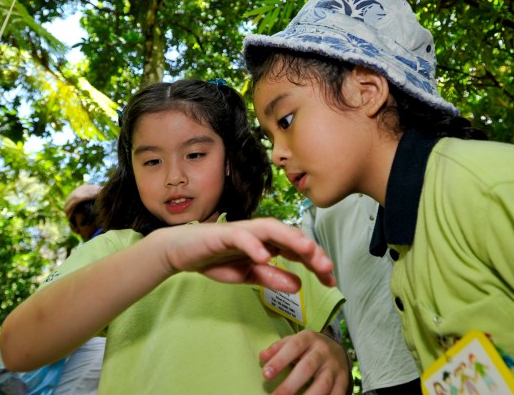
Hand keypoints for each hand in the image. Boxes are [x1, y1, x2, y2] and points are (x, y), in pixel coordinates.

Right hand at [159, 218, 335, 291]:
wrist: (182, 251)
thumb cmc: (216, 258)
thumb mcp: (249, 275)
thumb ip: (273, 278)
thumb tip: (300, 285)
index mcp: (268, 243)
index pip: (298, 249)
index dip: (316, 262)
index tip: (331, 279)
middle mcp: (260, 233)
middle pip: (291, 237)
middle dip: (311, 251)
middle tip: (327, 267)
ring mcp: (243, 230)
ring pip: (271, 229)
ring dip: (291, 239)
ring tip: (307, 252)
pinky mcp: (224, 232)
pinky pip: (241, 236)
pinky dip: (254, 245)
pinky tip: (265, 256)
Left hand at [260, 330, 350, 394]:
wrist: (337, 350)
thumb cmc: (308, 348)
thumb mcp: (294, 341)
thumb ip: (278, 348)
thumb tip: (262, 357)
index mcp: (309, 338)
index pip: (294, 347)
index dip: (280, 360)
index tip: (266, 375)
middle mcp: (323, 351)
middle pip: (307, 368)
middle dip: (290, 385)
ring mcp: (334, 367)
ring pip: (323, 384)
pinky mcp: (343, 380)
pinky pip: (337, 394)